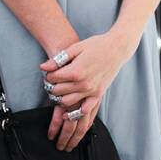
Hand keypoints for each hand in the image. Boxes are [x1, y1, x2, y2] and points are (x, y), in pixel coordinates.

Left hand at [40, 31, 132, 150]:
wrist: (117, 48)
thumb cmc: (97, 45)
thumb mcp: (76, 48)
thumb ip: (58, 59)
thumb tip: (43, 67)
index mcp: (76, 71)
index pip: (53, 78)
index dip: (48, 75)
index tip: (50, 72)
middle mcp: (83, 84)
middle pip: (57, 91)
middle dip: (51, 86)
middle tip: (52, 81)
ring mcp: (91, 91)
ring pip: (66, 102)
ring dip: (58, 98)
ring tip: (58, 91)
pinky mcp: (98, 95)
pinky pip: (83, 111)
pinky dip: (73, 114)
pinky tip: (67, 113)